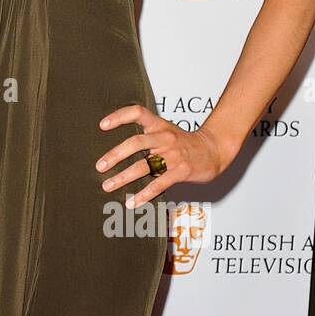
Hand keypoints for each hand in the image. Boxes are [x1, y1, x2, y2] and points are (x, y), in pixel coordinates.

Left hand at [95, 104, 226, 207]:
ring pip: (144, 165)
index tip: (102, 125)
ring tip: (108, 186)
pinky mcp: (181, 171)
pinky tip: (132, 202)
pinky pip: (159, 183)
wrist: (214, 149)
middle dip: (115, 155)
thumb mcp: (167, 131)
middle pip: (136, 143)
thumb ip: (147, 136)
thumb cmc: (185, 142)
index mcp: (159, 125)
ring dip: (123, 177)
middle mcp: (164, 137)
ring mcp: (173, 155)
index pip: (137, 113)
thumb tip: (117, 150)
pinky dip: (143, 194)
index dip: (119, 116)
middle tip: (100, 166)